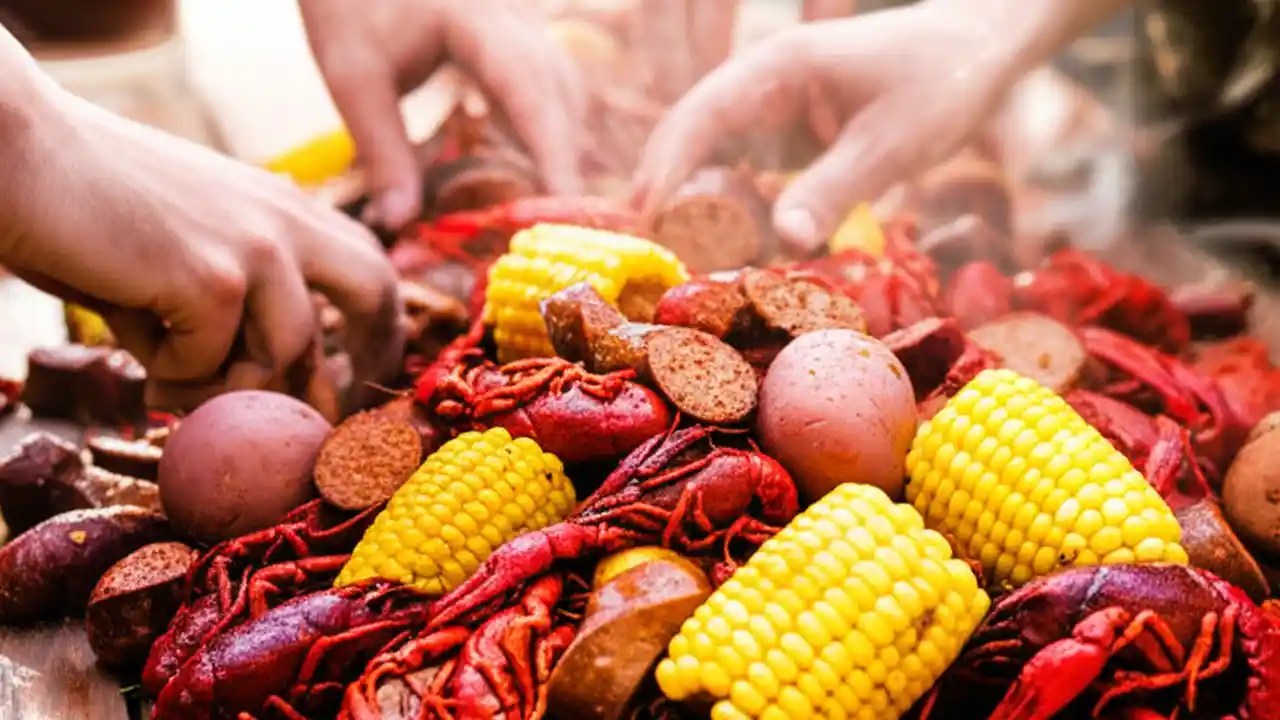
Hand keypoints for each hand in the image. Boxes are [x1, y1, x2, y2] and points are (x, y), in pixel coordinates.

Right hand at [0, 80, 401, 411]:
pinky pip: (209, 366)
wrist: (19, 154)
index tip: (363, 374)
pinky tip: (134, 349)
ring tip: (169, 383)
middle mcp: (285, 220)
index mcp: (282, 206)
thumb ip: (235, 307)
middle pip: (375, 292)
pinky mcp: (214, 280)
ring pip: (288, 356)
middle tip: (333, 415)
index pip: (367, 262)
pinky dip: (169, 374)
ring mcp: (257, 248)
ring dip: (229, 390)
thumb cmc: (88, 208)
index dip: (380, 325)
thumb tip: (260, 394)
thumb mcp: (185, 251)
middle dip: (370, 358)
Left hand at [301, 0, 584, 230]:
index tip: (562, 205)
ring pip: (565, 96)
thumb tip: (400, 224)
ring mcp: (524, 29)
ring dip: (556, 151)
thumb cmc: (350, 3)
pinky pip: (549, 93)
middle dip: (562, 163)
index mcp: (479, 23)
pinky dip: (544, 135)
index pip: (531, 92)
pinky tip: (526, 170)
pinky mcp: (519, 43)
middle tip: (552, 227)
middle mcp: (517, 22)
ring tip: (539, 205)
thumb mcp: (354, 77)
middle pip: (563, 99)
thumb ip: (382, 151)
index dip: (553, 152)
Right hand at [633, 5, 1022, 254]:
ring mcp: (778, 105)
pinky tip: (724, 238)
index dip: (665, 167)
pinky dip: (733, 200)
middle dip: (663, 184)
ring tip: (671, 250)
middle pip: (693, 132)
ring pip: (716, 151)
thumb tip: (782, 244)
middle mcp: (766, 82)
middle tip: (640, 246)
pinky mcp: (796, 130)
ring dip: (693, 196)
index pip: (701, 116)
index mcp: (779, 68)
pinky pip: (749, 166)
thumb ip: (835, 188)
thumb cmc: (943, 80)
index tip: (642, 217)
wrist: (983, 47)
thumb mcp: (892, 141)